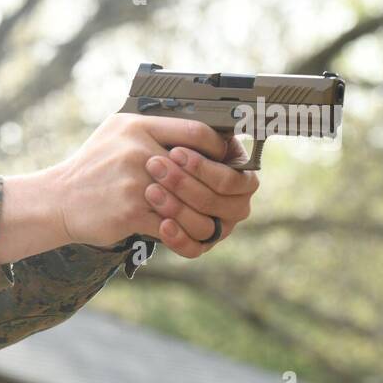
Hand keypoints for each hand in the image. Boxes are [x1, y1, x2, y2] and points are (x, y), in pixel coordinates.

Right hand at [0, 114, 255, 264]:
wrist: (56, 200)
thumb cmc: (92, 169)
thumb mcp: (117, 134)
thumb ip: (155, 130)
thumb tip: (203, 135)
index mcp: (139, 125)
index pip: (198, 131)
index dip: (220, 148)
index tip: (226, 160)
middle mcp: (138, 150)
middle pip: (199, 169)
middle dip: (216, 187)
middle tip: (224, 196)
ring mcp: (134, 182)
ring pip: (189, 202)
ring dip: (202, 215)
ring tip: (207, 220)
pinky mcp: (129, 212)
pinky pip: (171, 225)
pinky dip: (180, 233)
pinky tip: (179, 232)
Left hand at [143, 133, 258, 257]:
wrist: (142, 177)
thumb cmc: (169, 150)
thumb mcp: (184, 137)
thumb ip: (199, 135)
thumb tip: (212, 133)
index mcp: (241, 176)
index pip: (230, 179)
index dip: (202, 168)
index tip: (175, 151)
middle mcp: (236, 204)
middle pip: (214, 201)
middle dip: (183, 184)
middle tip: (154, 166)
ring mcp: (220, 226)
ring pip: (204, 226)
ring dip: (176, 208)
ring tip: (150, 191)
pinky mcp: (201, 244)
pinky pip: (194, 249)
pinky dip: (178, 238)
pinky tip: (161, 224)